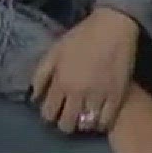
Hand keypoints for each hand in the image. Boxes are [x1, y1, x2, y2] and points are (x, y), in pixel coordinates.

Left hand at [31, 6, 140, 133]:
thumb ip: (41, 75)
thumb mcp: (54, 52)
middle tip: (68, 117)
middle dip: (65, 123)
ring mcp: (99, 96)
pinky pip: (107, 121)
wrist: (113, 27)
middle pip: (67, 124)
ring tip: (84, 118)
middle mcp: (78, 93)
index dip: (49, 115)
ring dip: (83, 124)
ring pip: (86, 125)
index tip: (53, 112)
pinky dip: (101, 123)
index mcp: (60, 82)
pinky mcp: (117, 96)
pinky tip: (99, 118)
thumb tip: (33, 98)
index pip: (48, 113)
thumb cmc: (82, 37)